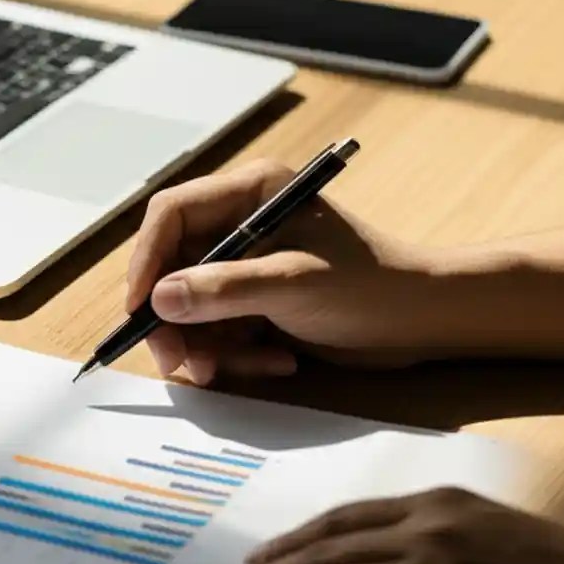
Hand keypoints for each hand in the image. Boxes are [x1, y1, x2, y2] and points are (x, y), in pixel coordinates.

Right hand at [126, 159, 450, 384]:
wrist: (423, 323)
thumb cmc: (371, 287)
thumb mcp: (294, 285)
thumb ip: (224, 291)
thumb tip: (159, 300)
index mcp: (250, 194)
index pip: (171, 215)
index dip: (146, 261)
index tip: (140, 309)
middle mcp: (241, 224)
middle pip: (172, 269)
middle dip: (174, 320)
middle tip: (179, 362)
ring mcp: (247, 266)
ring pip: (191, 308)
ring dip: (207, 347)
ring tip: (239, 369)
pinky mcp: (255, 302)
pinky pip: (218, 332)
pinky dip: (236, 356)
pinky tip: (277, 363)